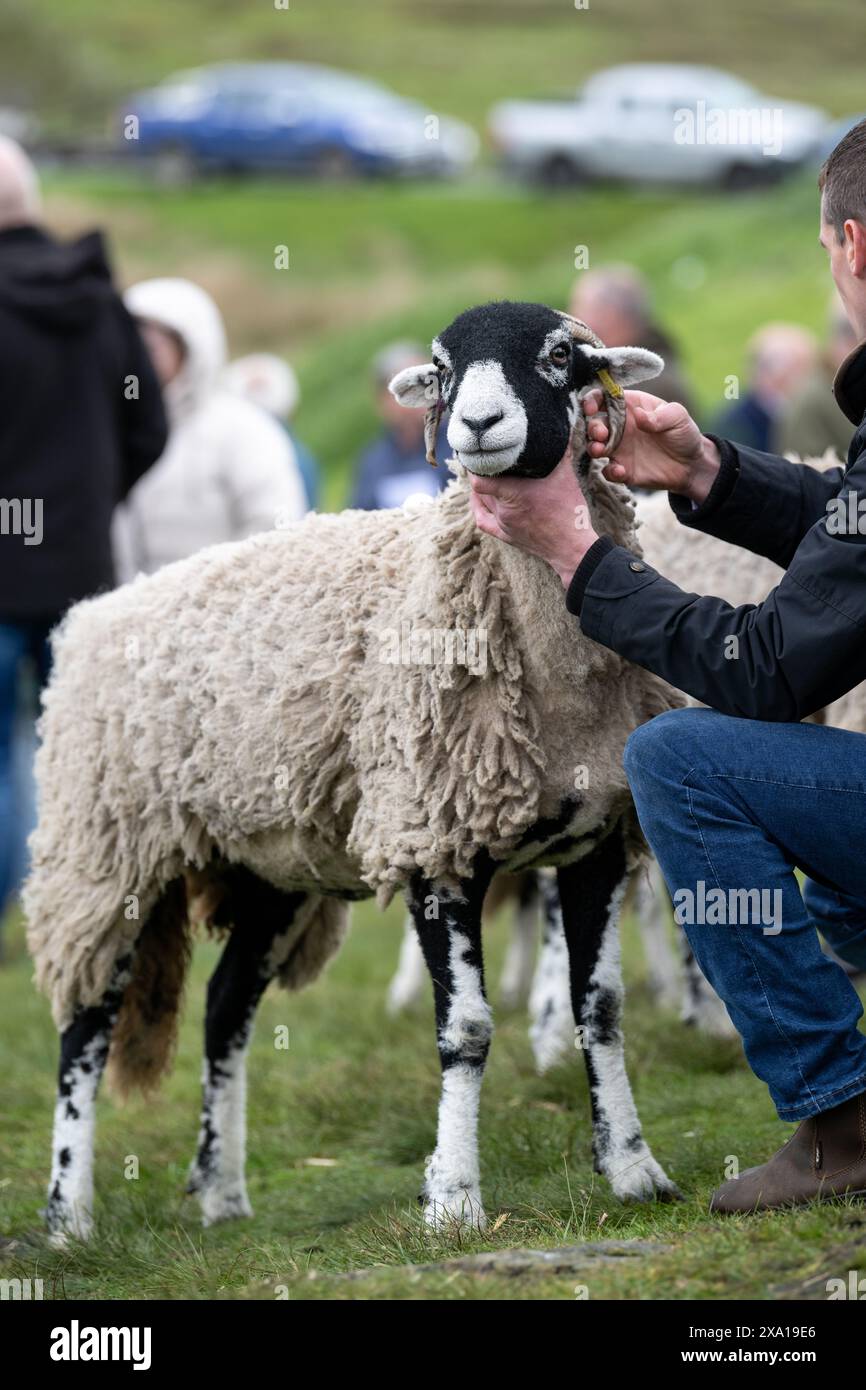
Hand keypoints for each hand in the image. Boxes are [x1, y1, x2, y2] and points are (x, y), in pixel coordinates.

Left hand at [468, 448, 598, 586]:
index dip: (475, 464)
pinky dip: (477, 505)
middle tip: (483, 454)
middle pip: (480, 486)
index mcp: (515, 494)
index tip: (478, 450)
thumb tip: (560, 428)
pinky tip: (477, 496)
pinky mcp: (504, 534)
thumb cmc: (570, 513)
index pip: (479, 479)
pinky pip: (482, 520)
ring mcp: (502, 523)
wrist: (572, 547)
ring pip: (481, 500)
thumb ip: (560, 452)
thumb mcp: (566, 478)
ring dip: (480, 485)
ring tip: (482, 469)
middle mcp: (504, 509)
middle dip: (480, 469)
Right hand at [583, 390, 719, 503]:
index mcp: (630, 407)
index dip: (593, 400)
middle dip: (592, 427)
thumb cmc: (684, 433)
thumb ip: (660, 415)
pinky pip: (608, 471)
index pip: (605, 398)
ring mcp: (619, 449)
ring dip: (593, 447)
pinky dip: (609, 471)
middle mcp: (620, 427)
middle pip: (595, 423)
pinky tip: (621, 471)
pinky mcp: (623, 470)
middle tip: (601, 434)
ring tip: (600, 450)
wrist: (691, 465)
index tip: (592, 408)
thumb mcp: (678, 416)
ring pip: (595, 446)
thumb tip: (639, 416)